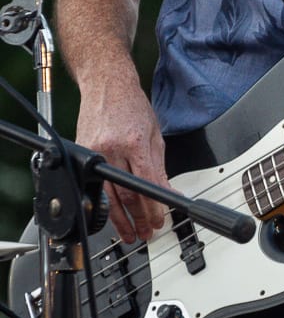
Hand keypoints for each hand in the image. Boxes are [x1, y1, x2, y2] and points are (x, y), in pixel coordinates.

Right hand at [75, 68, 169, 242]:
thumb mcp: (155, 134)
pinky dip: (105, 203)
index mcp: (134, 142)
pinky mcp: (82, 153)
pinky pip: (95, 185)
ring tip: (130, 233)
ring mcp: (93, 152)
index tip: (160, 220)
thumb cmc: (132, 106)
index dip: (154, 207)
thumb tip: (167, 191)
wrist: (106, 85)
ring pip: (106, 195)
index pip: (146, 183)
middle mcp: (111, 149)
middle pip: (125, 194)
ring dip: (119, 219)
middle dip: (137, 218)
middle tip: (146, 232)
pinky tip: (112, 215)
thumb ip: (159, 166)